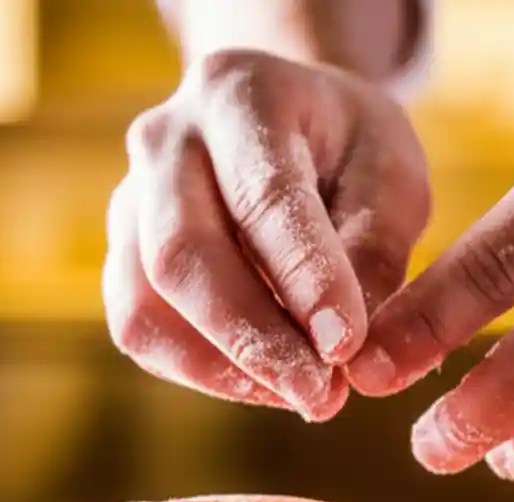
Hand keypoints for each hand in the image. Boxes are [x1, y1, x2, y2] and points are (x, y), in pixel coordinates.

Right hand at [105, 50, 429, 420]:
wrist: (289, 125)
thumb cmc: (348, 148)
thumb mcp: (392, 174)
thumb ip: (374, 251)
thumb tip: (350, 352)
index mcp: (241, 92)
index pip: (264, 195)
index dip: (304, 278)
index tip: (346, 346)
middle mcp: (165, 138)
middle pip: (182, 254)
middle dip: (253, 339)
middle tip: (323, 396)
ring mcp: (128, 197)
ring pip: (145, 304)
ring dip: (224, 367)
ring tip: (303, 395)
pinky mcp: (121, 254)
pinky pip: (141, 329)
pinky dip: (203, 370)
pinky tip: (266, 382)